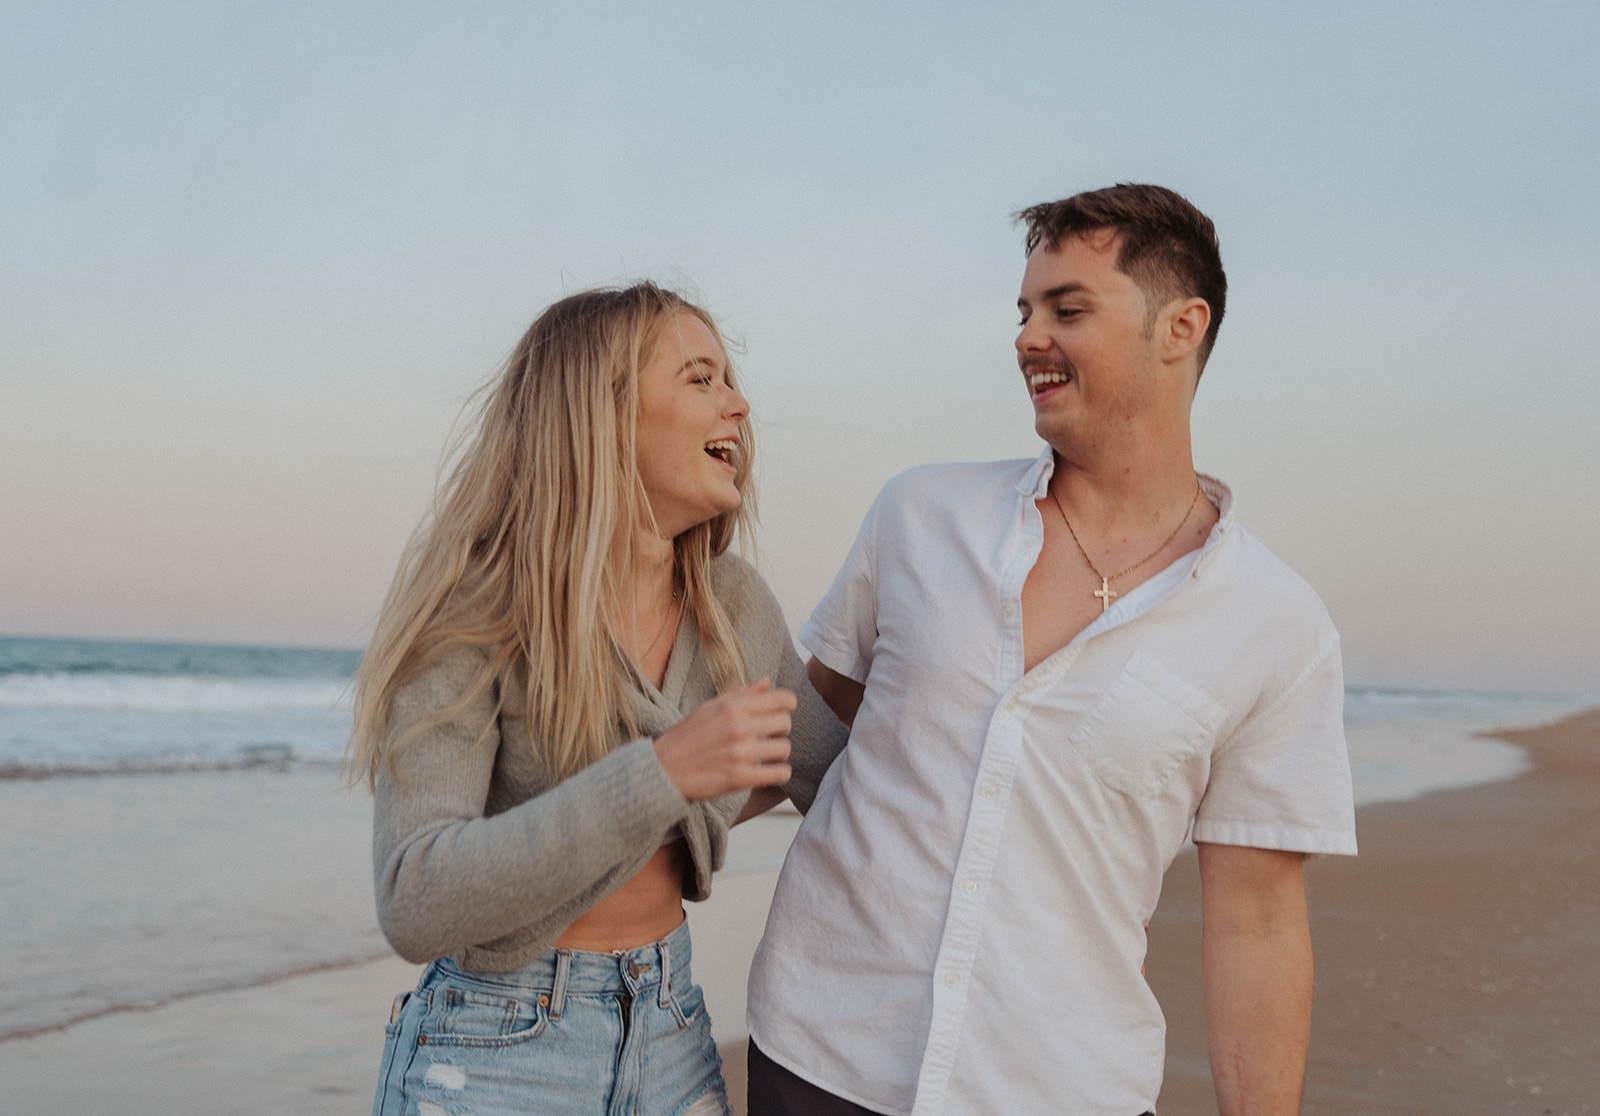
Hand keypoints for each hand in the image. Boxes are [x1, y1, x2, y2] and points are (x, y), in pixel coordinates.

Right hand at [653, 678, 794, 800]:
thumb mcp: (710, 707)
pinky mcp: (740, 778)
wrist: (663, 770)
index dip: (788, 704)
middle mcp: (738, 727)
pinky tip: (770, 772)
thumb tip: (767, 681)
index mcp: (732, 707)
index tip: (783, 711)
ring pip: (784, 748)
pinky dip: (780, 773)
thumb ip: (741, 694)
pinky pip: (779, 773)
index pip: (781, 699)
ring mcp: (740, 753)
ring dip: (779, 753)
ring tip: (767, 755)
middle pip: (785, 723)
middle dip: (781, 729)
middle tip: (769, 735)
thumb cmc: (687, 736)